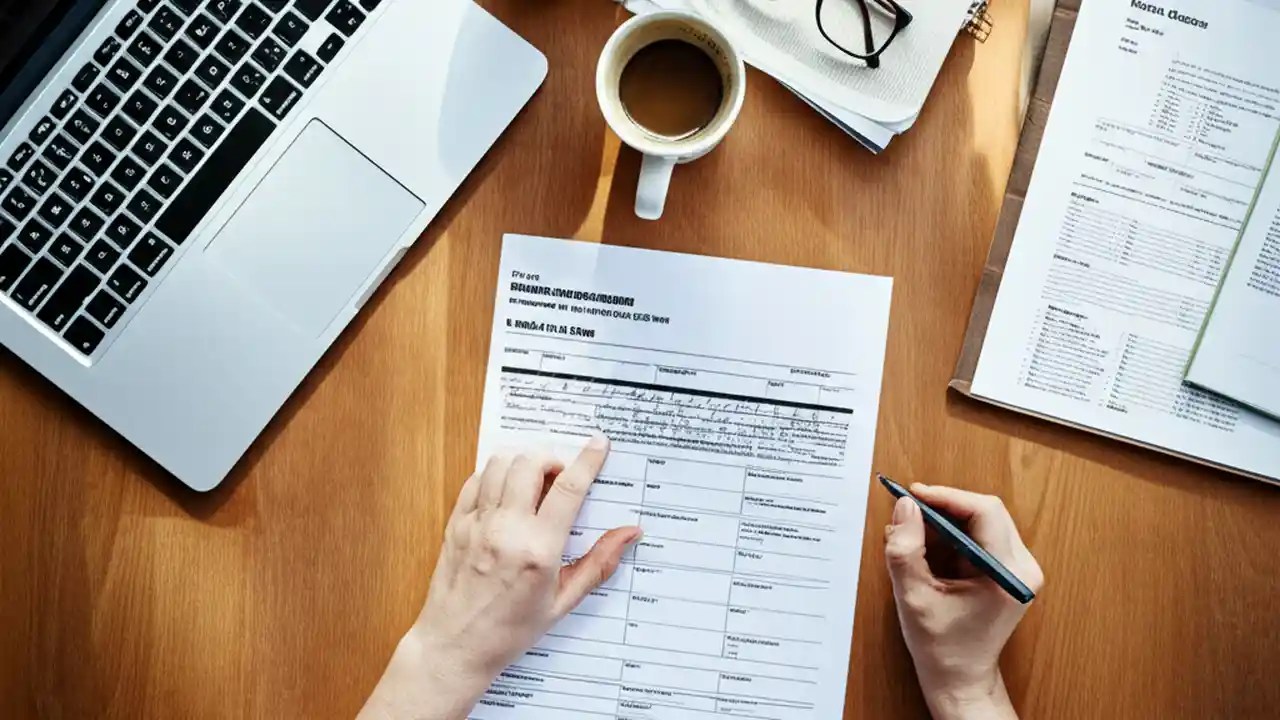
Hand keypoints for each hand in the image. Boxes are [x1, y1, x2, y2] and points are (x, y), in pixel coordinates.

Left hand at [359, 436, 641, 719]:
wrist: (455, 647)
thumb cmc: (509, 631)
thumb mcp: (562, 602)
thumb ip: (598, 563)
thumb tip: (630, 533)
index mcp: (538, 551)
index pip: (568, 489)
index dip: (587, 460)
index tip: (598, 444)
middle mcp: (506, 531)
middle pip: (531, 464)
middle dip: (553, 459)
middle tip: (561, 477)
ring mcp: (476, 525)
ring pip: (500, 464)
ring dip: (522, 463)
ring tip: (533, 482)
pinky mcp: (455, 524)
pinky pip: (475, 480)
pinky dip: (494, 475)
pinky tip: (505, 492)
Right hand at [883, 484, 1043, 719]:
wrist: (960, 678)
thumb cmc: (942, 647)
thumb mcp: (914, 597)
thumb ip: (905, 549)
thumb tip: (905, 508)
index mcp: (1008, 574)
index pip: (984, 512)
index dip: (946, 497)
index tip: (913, 495)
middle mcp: (1021, 567)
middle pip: (984, 512)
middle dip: (942, 507)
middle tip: (908, 510)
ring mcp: (1016, 568)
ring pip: (979, 521)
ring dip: (943, 521)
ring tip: (910, 534)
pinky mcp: (1005, 570)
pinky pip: (977, 536)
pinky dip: (949, 535)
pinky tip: (924, 547)